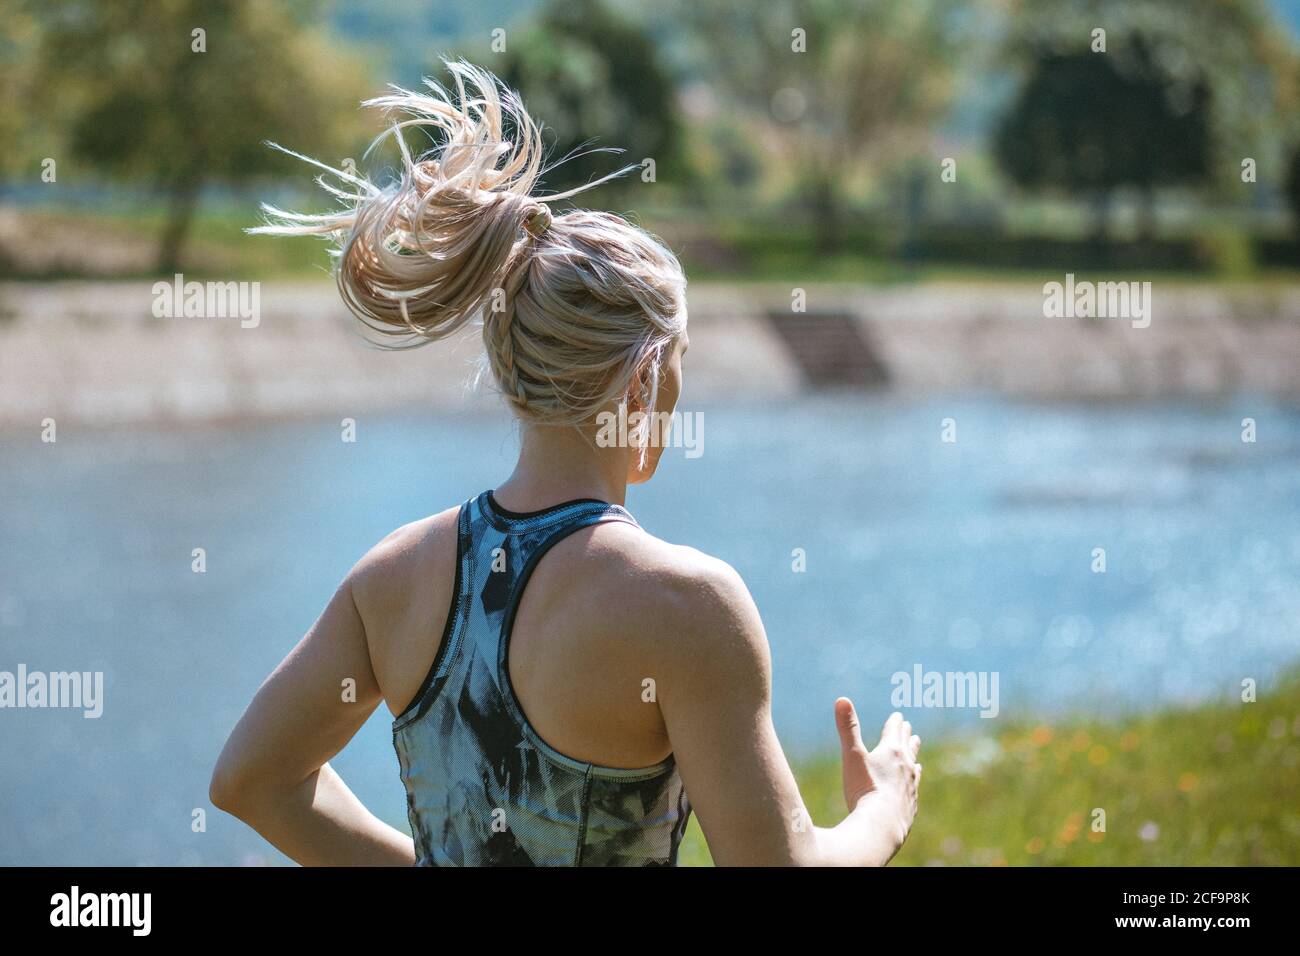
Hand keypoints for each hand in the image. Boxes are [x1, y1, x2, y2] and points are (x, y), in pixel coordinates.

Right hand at [835, 701, 920, 856]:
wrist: (882, 826)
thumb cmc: (864, 790)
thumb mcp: (852, 756)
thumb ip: (847, 728)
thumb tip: (842, 699)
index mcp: (891, 752)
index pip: (894, 732)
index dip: (894, 723)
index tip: (898, 716)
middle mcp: (905, 767)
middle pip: (907, 747)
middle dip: (906, 736)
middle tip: (909, 727)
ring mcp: (910, 787)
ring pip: (914, 766)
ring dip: (914, 756)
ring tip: (915, 752)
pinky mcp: (911, 804)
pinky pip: (915, 787)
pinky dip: (914, 779)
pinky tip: (915, 782)